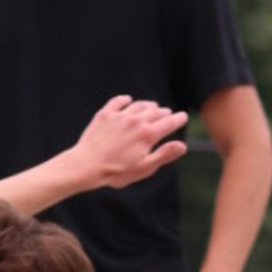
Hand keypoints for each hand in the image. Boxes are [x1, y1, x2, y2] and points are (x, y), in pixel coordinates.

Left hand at [73, 96, 188, 190]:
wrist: (87, 165)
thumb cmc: (117, 171)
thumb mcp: (144, 168)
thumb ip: (164, 155)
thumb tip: (182, 146)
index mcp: (148, 135)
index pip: (168, 123)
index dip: (178, 119)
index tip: (183, 116)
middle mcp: (136, 121)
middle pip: (155, 112)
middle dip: (163, 112)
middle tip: (167, 113)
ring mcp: (120, 116)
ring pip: (138, 105)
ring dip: (148, 105)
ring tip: (153, 106)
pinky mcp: (105, 115)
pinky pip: (117, 102)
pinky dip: (125, 100)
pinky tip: (128, 100)